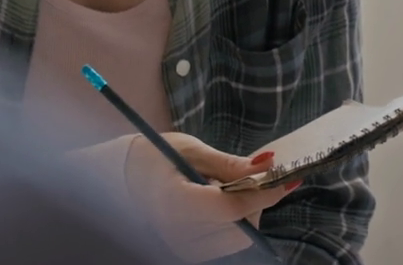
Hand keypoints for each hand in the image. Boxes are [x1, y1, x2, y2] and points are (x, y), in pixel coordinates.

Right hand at [122, 133, 298, 261]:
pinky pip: (225, 242)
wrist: (115, 181)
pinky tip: (215, 201)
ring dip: (246, 212)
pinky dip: (233, 222)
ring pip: (238, 238)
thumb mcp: (190, 150)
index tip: (287, 176)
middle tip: (252, 175)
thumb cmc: (151, 158)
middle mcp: (179, 235)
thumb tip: (268, 164)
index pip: (233, 208)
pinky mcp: (187, 253)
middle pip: (241, 227)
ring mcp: (182, 248)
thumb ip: (230, 163)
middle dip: (257, 201)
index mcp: (176, 205)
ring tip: (222, 187)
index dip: (265, 192)